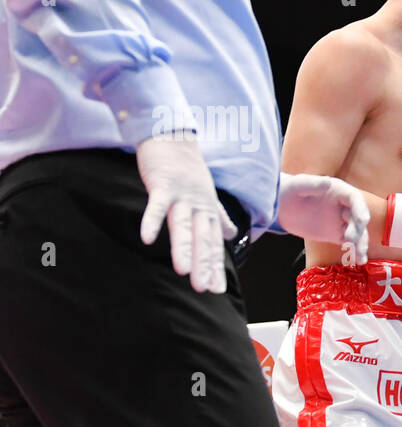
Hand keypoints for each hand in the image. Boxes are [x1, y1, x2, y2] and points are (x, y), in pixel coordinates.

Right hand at [136, 135, 235, 292]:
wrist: (174, 138)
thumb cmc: (188, 170)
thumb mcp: (207, 195)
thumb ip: (217, 216)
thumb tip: (229, 233)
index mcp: (208, 210)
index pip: (212, 243)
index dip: (214, 266)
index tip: (216, 289)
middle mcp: (198, 205)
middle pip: (202, 239)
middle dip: (203, 265)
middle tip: (204, 288)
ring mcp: (181, 195)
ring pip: (183, 225)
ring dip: (183, 248)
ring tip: (182, 271)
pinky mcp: (162, 185)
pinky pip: (156, 205)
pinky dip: (151, 221)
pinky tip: (147, 239)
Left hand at [277, 173, 369, 262]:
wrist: (281, 205)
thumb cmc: (289, 191)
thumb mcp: (297, 185)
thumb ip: (312, 184)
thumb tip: (328, 182)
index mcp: (338, 191)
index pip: (355, 198)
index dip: (361, 209)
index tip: (363, 221)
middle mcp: (344, 206)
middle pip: (358, 218)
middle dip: (358, 230)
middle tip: (349, 239)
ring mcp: (342, 221)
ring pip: (357, 232)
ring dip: (360, 244)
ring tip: (360, 257)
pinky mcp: (337, 234)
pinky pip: (349, 243)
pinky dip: (355, 251)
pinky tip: (359, 260)